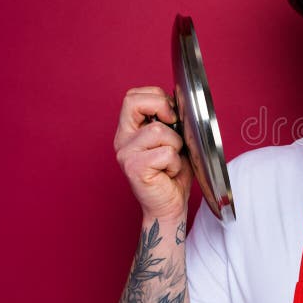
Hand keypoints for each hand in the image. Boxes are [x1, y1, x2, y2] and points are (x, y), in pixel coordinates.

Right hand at [114, 86, 191, 219]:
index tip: (172, 114)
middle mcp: (122, 139)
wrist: (169, 205)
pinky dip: (176, 163)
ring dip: (176, 145)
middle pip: (135, 102)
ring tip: (171, 160)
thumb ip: (170, 120)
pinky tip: (169, 172)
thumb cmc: (173, 173)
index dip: (157, 98)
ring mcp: (126, 153)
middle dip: (163, 109)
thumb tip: (179, 104)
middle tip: (174, 131)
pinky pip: (166, 153)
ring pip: (160, 131)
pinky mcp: (134, 167)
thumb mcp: (174, 139)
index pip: (133, 96)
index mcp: (129, 129)